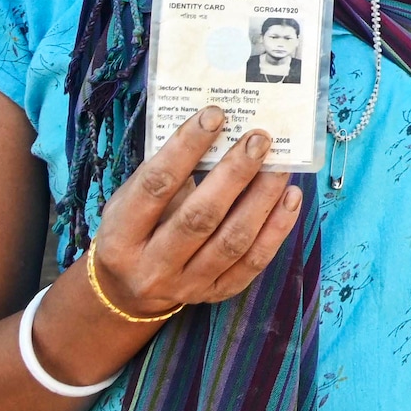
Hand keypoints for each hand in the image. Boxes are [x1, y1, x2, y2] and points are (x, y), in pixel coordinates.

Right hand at [83, 108, 303, 318]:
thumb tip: (216, 129)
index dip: (185, 149)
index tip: (215, 116)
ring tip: (281, 164)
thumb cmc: (135, 230)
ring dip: (262, 198)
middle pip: (199, 217)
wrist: (129, 291)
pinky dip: (277, 228)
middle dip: (234, 173)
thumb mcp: (128, 202)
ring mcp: (186, 285)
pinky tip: (291, 197)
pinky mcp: (216, 294)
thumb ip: (164, 173)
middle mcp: (151, 266)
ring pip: (233, 241)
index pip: (155, 187)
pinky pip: (254, 262)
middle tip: (258, 139)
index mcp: (119, 237)